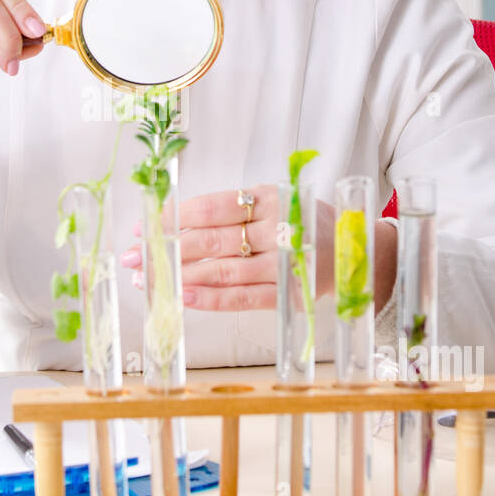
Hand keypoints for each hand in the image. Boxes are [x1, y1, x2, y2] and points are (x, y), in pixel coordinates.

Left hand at [120, 185, 337, 311]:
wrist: (361, 250)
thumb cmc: (305, 222)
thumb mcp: (276, 201)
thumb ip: (234, 210)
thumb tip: (174, 223)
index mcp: (270, 197)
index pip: (211, 207)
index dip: (173, 217)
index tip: (143, 225)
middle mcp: (278, 228)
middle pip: (211, 240)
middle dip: (166, 248)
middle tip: (134, 255)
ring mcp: (285, 263)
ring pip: (223, 270)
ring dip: (181, 275)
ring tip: (148, 279)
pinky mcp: (289, 294)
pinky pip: (243, 297)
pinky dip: (211, 299)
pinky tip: (183, 297)